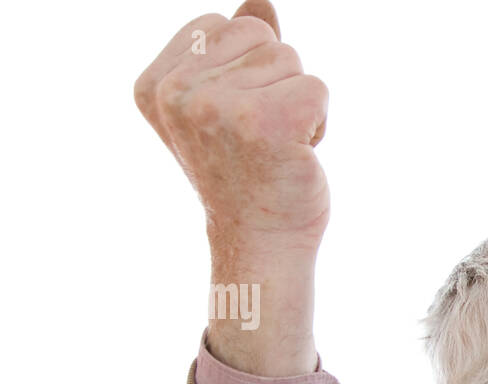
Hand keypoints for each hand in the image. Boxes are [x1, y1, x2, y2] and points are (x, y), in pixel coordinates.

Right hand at [133, 0, 329, 253]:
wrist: (261, 242)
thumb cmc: (249, 175)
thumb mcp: (228, 105)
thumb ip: (237, 52)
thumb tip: (259, 1)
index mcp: (154, 85)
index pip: (222, 24)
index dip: (247, 68)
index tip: (237, 122)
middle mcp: (177, 94)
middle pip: (261, 35)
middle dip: (277, 81)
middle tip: (263, 136)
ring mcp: (217, 108)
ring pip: (292, 60)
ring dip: (298, 103)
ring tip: (278, 147)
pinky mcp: (264, 123)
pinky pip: (317, 88)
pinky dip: (319, 122)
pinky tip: (298, 155)